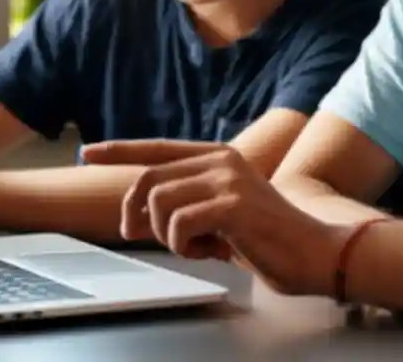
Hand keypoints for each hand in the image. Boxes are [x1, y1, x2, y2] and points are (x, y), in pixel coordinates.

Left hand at [82, 140, 354, 295]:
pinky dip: (184, 246)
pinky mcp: (232, 203)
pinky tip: (210, 251)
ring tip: (196, 246)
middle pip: (149, 178)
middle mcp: (221, 160)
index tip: (88, 152)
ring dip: (167, 235)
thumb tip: (138, 214)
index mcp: (218, 157)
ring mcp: (227, 178)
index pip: (158, 148)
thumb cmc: (266, 240)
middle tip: (134, 235)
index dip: (119, 151)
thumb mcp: (218, 215)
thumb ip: (185, 205)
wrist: (315, 254)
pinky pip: (178, 224)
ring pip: (159, 202)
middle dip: (133, 212)